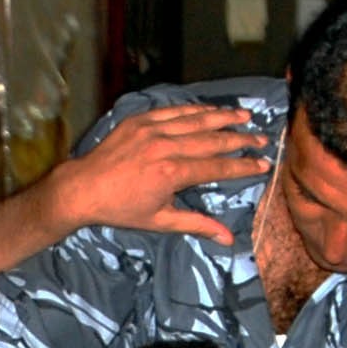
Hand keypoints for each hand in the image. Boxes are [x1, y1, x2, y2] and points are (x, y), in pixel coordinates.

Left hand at [51, 106, 271, 245]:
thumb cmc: (121, 209)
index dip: (243, 165)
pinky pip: (174, 110)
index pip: (217, 166)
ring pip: (196, 119)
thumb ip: (197, 224)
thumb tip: (228, 238)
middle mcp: (165, 146)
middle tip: (262, 138)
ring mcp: (152, 129)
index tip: (263, 163)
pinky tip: (210, 109)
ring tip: (245, 115)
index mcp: (172, 173)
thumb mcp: (160, 221)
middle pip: (212, 139)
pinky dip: (195, 109)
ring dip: (223, 117)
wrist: (83, 188)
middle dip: (241, 139)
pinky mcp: (140, 119)